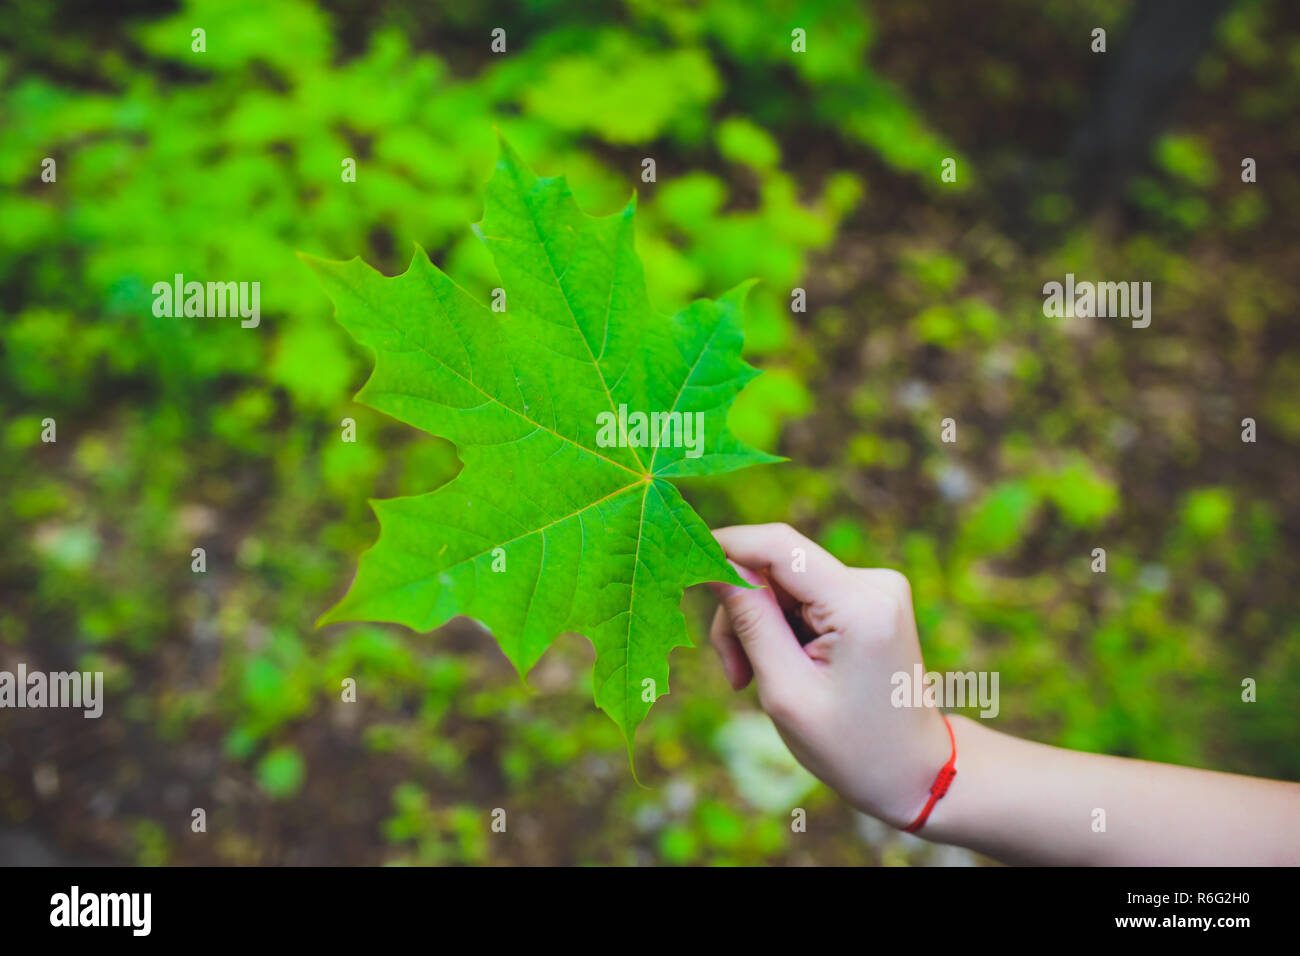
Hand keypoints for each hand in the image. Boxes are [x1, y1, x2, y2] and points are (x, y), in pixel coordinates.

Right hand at [707, 523, 951, 828]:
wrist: (914, 771)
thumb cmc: (850, 746)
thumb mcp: (785, 690)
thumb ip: (749, 621)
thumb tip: (713, 565)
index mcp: (860, 606)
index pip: (778, 545)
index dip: (725, 546)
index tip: (680, 563)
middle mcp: (875, 583)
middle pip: (776, 568)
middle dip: (741, 613)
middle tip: (733, 673)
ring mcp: (876, 587)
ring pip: (785, 583)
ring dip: (759, 626)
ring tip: (755, 681)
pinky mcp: (870, 597)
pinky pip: (805, 596)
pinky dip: (783, 628)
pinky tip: (786, 668)